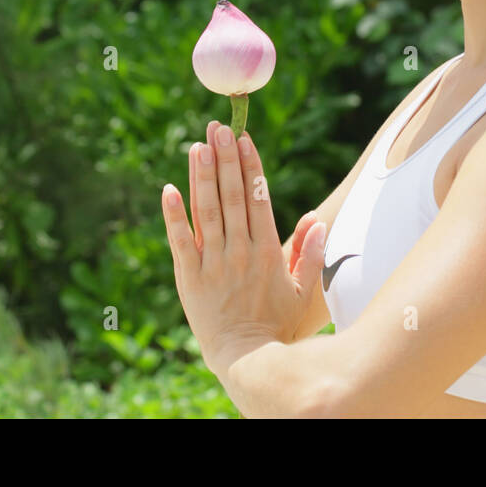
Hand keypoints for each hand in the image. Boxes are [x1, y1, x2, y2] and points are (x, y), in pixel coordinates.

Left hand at [161, 120, 326, 375]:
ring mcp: (213, 263)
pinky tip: (168, 189)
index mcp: (266, 250)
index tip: (244, 138)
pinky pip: (180, 241)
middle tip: (218, 128)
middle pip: (231, 196)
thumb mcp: (303, 292)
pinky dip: (173, 215)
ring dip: (201, 177)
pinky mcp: (189, 277)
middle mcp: (239, 251)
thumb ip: (310, 254)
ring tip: (198, 146)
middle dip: (225, 159)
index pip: (256, 198)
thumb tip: (316, 220)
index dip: (250, 166)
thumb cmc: (277, 325)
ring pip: (206, 211)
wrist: (246, 359)